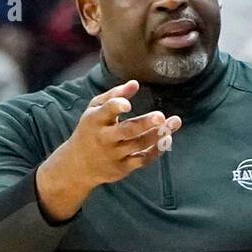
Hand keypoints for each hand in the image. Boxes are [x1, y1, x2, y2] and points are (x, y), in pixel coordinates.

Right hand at [36, 80, 182, 221]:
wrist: (78, 165)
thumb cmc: (90, 130)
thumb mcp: (95, 110)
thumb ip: (114, 95)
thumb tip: (135, 83)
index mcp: (95, 120)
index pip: (106, 111)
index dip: (116, 106)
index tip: (128, 104)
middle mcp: (104, 138)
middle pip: (127, 131)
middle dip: (145, 123)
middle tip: (161, 117)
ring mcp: (113, 154)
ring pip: (139, 144)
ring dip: (158, 135)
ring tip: (173, 123)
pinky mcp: (122, 168)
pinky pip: (142, 160)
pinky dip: (156, 150)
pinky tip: (167, 138)